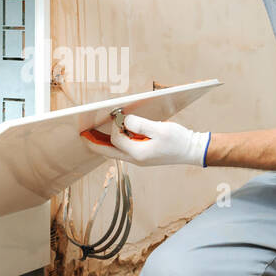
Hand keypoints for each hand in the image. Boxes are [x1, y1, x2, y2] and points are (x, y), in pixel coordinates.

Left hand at [84, 113, 210, 166]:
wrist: (192, 150)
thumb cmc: (178, 140)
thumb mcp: (160, 129)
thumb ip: (140, 125)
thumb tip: (125, 121)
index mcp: (139, 153)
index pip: (117, 141)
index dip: (114, 128)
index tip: (117, 117)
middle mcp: (137, 158)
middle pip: (109, 152)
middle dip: (95, 143)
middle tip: (82, 135)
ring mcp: (139, 158)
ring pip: (116, 152)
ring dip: (104, 144)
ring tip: (92, 135)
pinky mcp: (143, 155)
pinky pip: (124, 150)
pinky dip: (115, 143)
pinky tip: (113, 135)